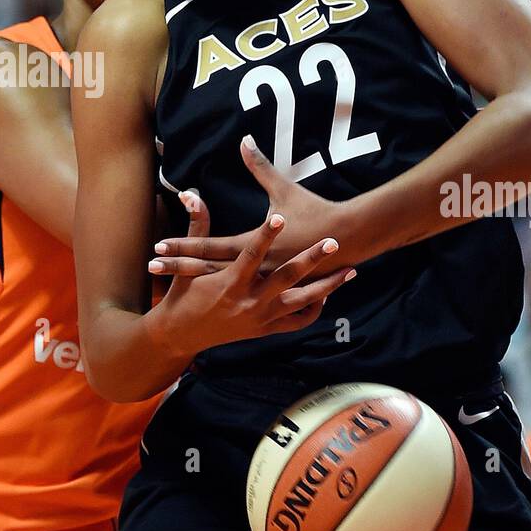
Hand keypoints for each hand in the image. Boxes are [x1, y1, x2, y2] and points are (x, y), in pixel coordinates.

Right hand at [147, 192, 354, 354]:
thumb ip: (196, 226)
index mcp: (229, 281)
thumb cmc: (182, 295)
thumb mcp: (188, 262)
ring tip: (350, 270)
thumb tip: (192, 193)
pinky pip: (298, 321)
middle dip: (312, 259)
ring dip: (328, 286)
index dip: (265, 235)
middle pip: (287, 277)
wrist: (180, 336)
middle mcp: (249, 301)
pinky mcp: (266, 329)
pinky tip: (328, 293)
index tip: (280, 217)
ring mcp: (261, 317)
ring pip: (302, 301)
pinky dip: (314, 308)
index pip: (251, 253)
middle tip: (333, 241)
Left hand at [148, 137, 350, 276]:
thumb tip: (244, 140)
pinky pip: (243, 293)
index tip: (157, 246)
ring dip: (193, 282)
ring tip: (167, 284)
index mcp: (254, 244)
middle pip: (208, 269)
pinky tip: (204, 298)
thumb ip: (260, 167)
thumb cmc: (314, 212)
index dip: (183, 245)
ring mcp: (263, 280)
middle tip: (152, 267)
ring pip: (222, 283)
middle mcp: (255, 266)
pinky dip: (222, 293)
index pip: (210, 246)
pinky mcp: (274, 288)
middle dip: (179, 268)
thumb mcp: (283, 189)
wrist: (346, 238)